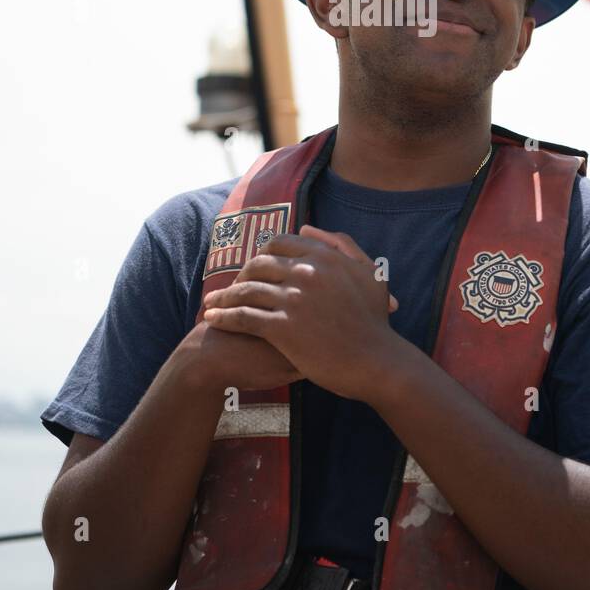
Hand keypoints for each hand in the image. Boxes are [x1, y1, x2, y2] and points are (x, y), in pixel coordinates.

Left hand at [201, 224, 400, 400]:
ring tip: (210, 306)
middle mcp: (306, 271)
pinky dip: (224, 317)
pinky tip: (212, 321)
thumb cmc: (376, 322)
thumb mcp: (369, 273)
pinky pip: (243, 317)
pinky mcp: (283, 327)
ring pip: (246, 290)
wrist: (379, 362)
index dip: (261, 255)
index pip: (279, 243)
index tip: (252, 270)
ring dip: (223, 298)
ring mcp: (293, 298)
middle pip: (258, 264)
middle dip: (239, 276)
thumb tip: (307, 227)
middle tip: (228, 290)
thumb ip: (342, 245)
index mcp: (324, 256)